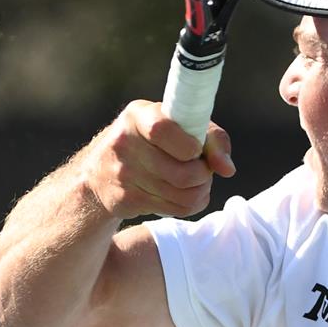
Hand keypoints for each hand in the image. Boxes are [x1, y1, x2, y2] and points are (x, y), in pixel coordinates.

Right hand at [79, 100, 234, 221]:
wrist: (99, 173)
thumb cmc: (151, 142)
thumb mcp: (175, 125)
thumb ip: (210, 137)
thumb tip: (227, 169)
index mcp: (137, 116)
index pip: (164, 130)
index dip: (191, 146)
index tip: (197, 149)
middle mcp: (124, 144)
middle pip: (183, 173)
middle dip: (204, 175)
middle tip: (204, 170)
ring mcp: (123, 175)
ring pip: (183, 195)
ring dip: (201, 191)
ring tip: (197, 182)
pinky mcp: (126, 200)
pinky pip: (175, 209)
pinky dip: (190, 204)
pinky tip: (184, 194)